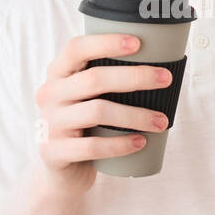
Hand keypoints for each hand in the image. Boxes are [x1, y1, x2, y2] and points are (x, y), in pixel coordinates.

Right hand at [33, 33, 172, 197]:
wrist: (61, 171)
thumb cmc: (84, 125)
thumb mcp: (86, 98)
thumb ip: (107, 81)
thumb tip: (159, 67)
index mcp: (58, 73)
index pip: (77, 48)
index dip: (106, 42)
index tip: (138, 43)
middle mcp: (49, 95)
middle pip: (94, 79)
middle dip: (135, 77)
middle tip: (165, 79)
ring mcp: (49, 124)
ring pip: (97, 112)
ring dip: (135, 115)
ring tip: (161, 120)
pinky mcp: (54, 152)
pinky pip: (92, 147)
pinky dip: (121, 144)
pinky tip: (141, 142)